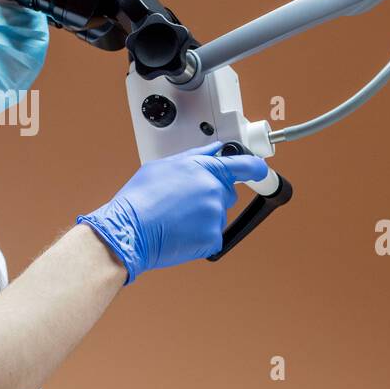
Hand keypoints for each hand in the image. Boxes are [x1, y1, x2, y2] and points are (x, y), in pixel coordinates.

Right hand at [77, 141, 267, 282]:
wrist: (129, 230)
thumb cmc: (141, 198)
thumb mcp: (166, 165)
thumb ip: (197, 156)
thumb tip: (215, 150)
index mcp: (207, 169)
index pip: (245, 165)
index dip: (255, 167)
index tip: (260, 169)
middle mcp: (215, 191)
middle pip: (228, 194)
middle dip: (213, 195)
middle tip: (185, 201)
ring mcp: (215, 216)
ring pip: (218, 215)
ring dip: (203, 217)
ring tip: (176, 217)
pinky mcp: (212, 238)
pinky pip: (213, 236)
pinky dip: (200, 236)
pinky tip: (180, 231)